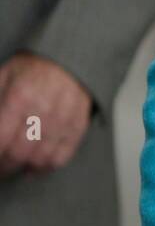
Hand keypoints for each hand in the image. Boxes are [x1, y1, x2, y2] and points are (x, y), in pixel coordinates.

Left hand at [0, 52, 92, 177]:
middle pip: (19, 153)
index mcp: (20, 96)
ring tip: (17, 166)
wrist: (68, 57)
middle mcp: (42, 110)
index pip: (1, 138)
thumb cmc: (34, 67)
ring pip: (40, 159)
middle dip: (5, 165)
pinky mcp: (77, 126)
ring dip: (24, 168)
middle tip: (1, 166)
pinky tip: (37, 166)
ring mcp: (63, 120)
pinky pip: (62, 156)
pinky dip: (47, 166)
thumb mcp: (5, 75)